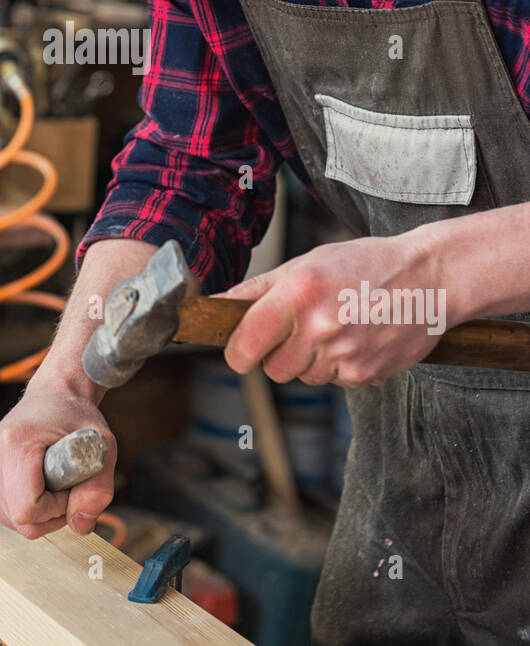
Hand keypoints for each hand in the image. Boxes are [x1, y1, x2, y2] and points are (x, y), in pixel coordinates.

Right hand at [0, 386, 115, 539]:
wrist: (52, 395)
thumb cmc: (76, 417)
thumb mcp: (102, 447)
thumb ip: (98, 490)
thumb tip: (80, 526)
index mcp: (15, 446)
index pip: (28, 511)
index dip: (58, 508)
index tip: (71, 484)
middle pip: (21, 520)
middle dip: (51, 512)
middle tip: (65, 482)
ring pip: (12, 521)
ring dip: (39, 511)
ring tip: (50, 479)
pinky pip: (3, 513)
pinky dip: (24, 507)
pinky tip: (35, 485)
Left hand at [217, 234, 449, 387]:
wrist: (429, 279)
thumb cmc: (365, 265)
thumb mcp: (307, 263)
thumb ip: (258, 289)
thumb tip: (215, 306)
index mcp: (298, 293)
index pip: (245, 344)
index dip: (238, 351)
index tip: (241, 349)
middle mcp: (319, 327)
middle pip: (273, 369)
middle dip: (279, 354)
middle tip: (301, 328)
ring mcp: (343, 355)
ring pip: (303, 378)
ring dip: (310, 360)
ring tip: (336, 328)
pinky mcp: (364, 375)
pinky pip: (334, 382)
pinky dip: (339, 366)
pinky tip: (357, 339)